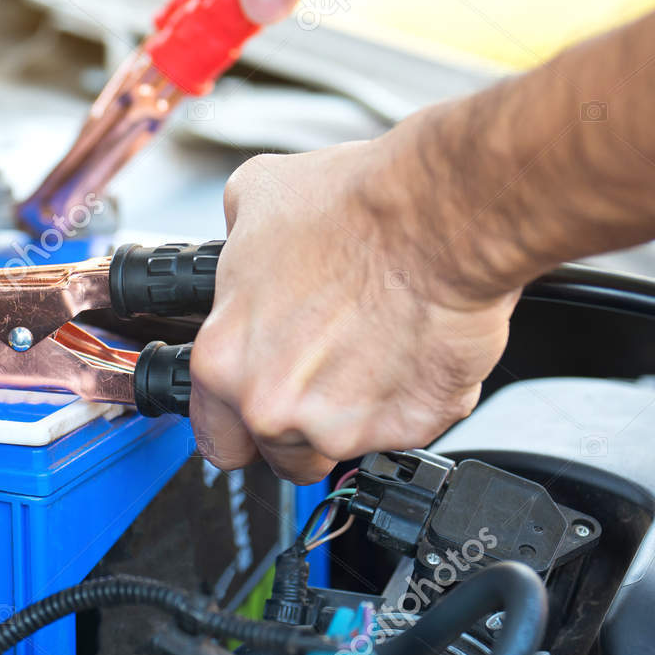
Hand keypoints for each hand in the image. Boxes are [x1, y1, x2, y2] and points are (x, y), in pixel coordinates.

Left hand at [187, 114, 520, 483]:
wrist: (437, 216)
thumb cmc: (353, 209)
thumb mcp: (253, 202)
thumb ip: (234, 256)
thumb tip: (239, 252)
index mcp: (222, 362)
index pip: (216, 437)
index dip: (240, 423)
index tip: (260, 407)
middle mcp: (270, 406)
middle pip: (280, 452)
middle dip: (300, 421)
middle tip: (326, 370)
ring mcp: (338, 426)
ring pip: (340, 445)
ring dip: (353, 414)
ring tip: (373, 349)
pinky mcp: (406, 428)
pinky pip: (407, 430)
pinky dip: (413, 400)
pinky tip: (412, 348)